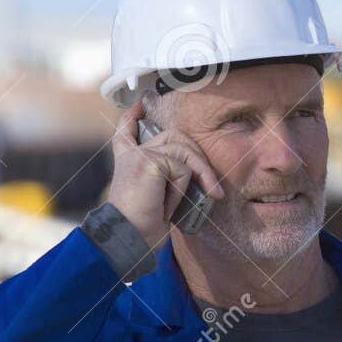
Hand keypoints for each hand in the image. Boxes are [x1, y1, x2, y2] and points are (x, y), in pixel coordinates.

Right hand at [107, 100, 224, 248]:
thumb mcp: (156, 195)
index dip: (133, 116)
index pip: (127, 130)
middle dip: (199, 157)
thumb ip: (166, 177)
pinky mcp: (149, 161)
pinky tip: (168, 205)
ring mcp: (140, 154)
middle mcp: (131, 153)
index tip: (140, 105)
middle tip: (213, 188)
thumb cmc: (142, 224)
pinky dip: (183, 190)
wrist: (129, 237)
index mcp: (128, 159)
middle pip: (176, 137)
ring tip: (202, 198)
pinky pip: (184, 169)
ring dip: (201, 176)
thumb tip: (193, 171)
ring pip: (185, 152)